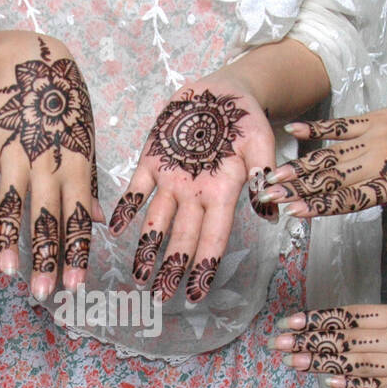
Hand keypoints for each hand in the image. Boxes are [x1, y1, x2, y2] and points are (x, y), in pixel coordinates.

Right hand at [0, 33, 98, 299]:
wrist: (35, 64)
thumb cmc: (66, 113)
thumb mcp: (85, 146)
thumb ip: (88, 187)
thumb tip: (101, 224)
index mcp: (76, 168)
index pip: (78, 218)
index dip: (76, 253)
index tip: (72, 285)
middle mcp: (48, 164)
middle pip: (47, 217)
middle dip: (45, 257)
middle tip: (42, 292)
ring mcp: (17, 153)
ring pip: (13, 202)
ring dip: (10, 238)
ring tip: (7, 269)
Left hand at [109, 76, 274, 302]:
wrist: (222, 90)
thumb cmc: (245, 117)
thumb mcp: (260, 141)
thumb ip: (263, 173)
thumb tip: (271, 210)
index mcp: (222, 192)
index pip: (214, 237)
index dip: (205, 266)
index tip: (197, 294)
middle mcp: (195, 193)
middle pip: (182, 238)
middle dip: (172, 268)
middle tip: (160, 297)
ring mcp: (171, 179)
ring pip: (157, 221)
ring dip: (148, 249)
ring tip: (139, 276)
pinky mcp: (152, 160)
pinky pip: (136, 189)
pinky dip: (126, 208)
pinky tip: (115, 229)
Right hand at [252, 61, 386, 295]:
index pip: (348, 200)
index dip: (320, 206)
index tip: (295, 212)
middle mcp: (376, 162)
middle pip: (330, 179)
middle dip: (297, 188)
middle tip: (269, 195)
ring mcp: (371, 138)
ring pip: (329, 155)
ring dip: (299, 165)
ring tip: (274, 173)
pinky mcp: (372, 118)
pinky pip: (339, 124)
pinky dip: (316, 127)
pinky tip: (294, 131)